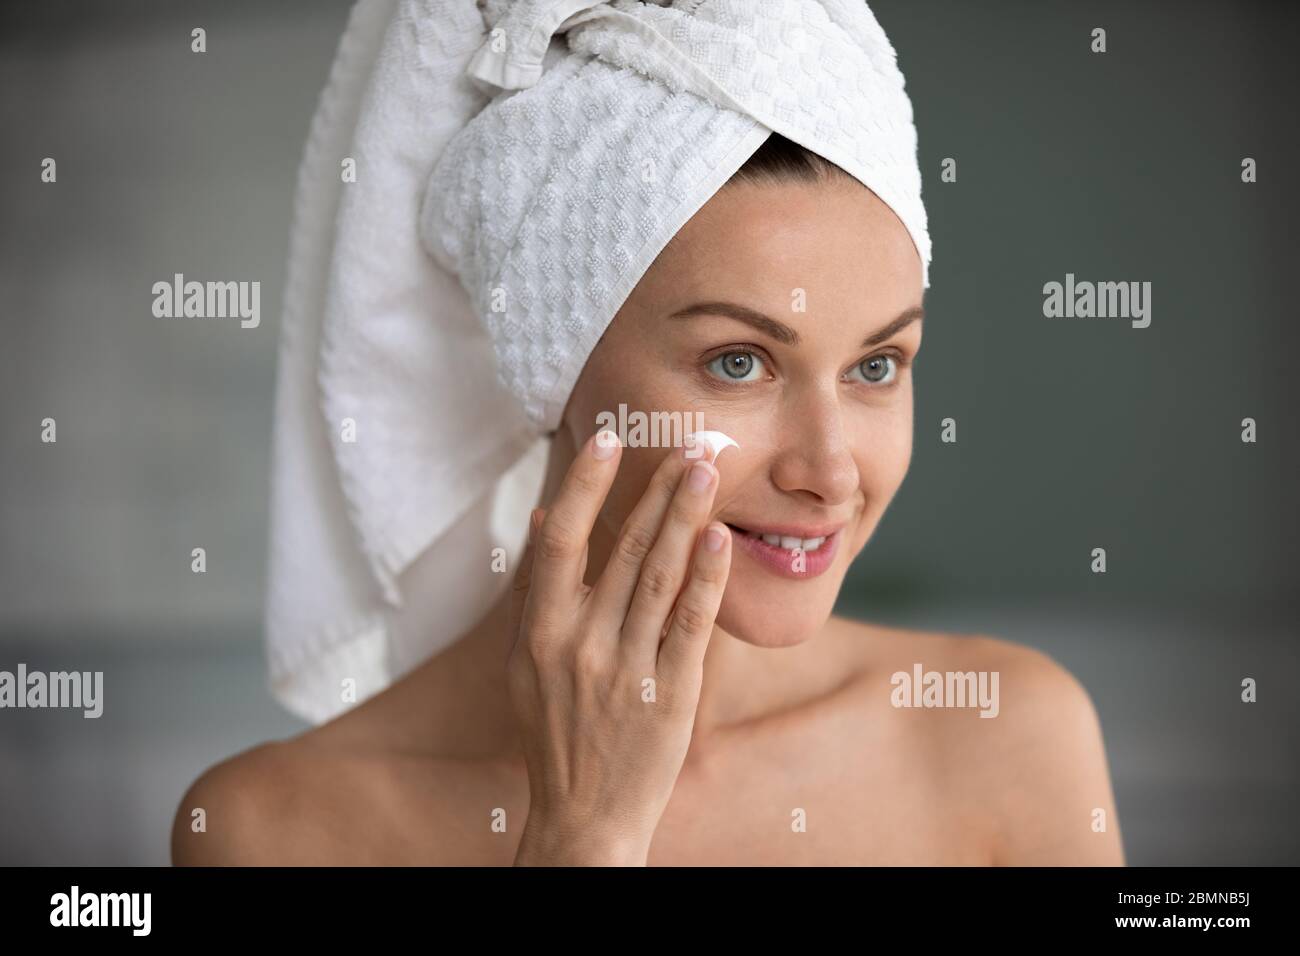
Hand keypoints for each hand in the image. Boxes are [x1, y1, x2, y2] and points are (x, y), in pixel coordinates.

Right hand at [508, 430, 731, 865]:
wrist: (584, 815)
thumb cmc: (554, 730)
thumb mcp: (524, 661)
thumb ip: (536, 590)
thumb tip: (544, 517)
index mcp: (539, 632)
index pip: (562, 541)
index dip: (583, 485)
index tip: (607, 437)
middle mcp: (580, 644)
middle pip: (624, 548)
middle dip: (658, 488)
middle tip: (690, 441)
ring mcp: (627, 668)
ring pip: (661, 576)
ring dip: (686, 517)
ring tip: (707, 469)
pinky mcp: (670, 693)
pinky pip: (691, 624)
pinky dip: (706, 578)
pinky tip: (720, 538)